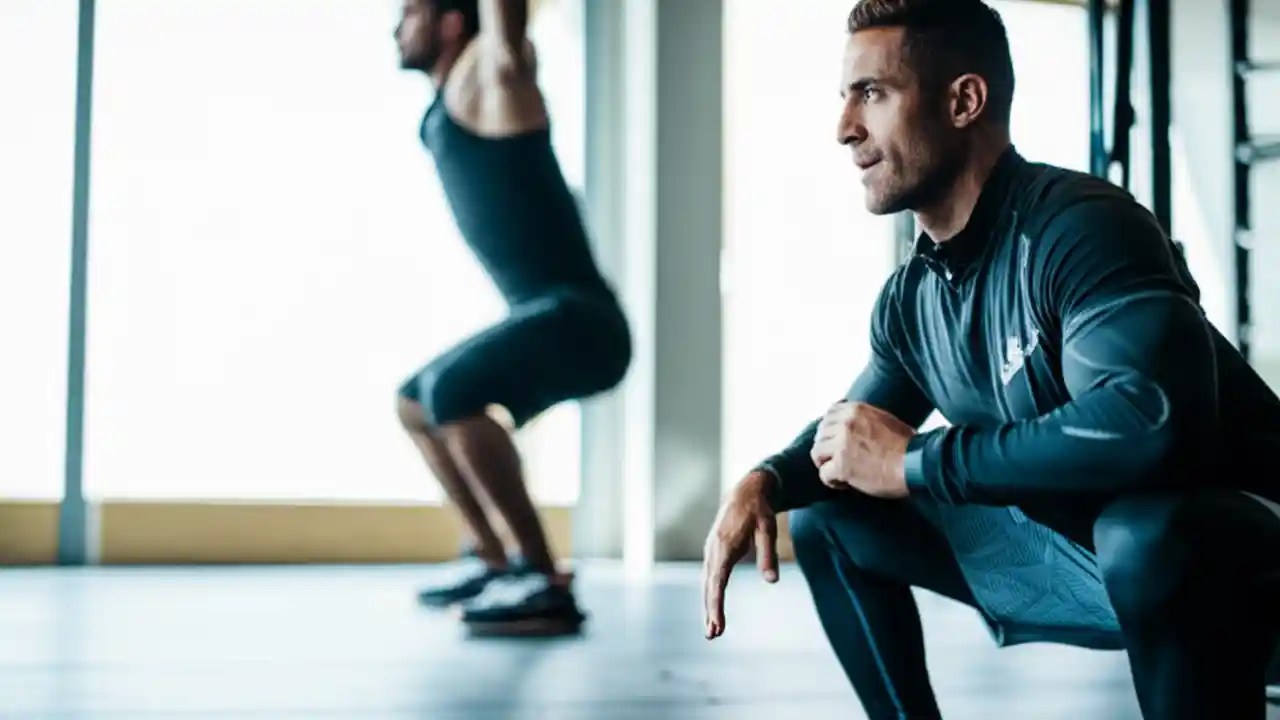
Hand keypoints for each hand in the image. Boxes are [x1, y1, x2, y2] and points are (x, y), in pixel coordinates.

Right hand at [702, 470, 778, 639]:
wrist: (747, 491)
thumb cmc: (759, 509)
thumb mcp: (768, 528)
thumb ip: (768, 554)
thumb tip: (772, 581)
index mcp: (725, 545)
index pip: (717, 581)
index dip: (716, 604)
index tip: (718, 624)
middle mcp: (713, 549)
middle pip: (708, 586)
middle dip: (710, 611)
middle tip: (713, 635)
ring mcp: (712, 549)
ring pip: (707, 582)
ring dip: (708, 605)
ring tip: (712, 629)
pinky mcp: (714, 550)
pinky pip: (710, 576)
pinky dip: (710, 593)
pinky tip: (713, 607)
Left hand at [810, 401, 913, 498]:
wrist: (917, 464)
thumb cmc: (908, 447)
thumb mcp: (885, 421)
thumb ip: (865, 420)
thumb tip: (852, 426)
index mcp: (856, 410)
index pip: (829, 415)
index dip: (830, 431)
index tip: (837, 442)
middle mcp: (846, 423)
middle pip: (820, 435)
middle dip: (827, 449)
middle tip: (840, 461)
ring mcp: (842, 443)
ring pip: (817, 453)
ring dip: (827, 464)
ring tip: (841, 474)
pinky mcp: (842, 465)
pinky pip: (823, 474)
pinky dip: (831, 481)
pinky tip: (844, 484)